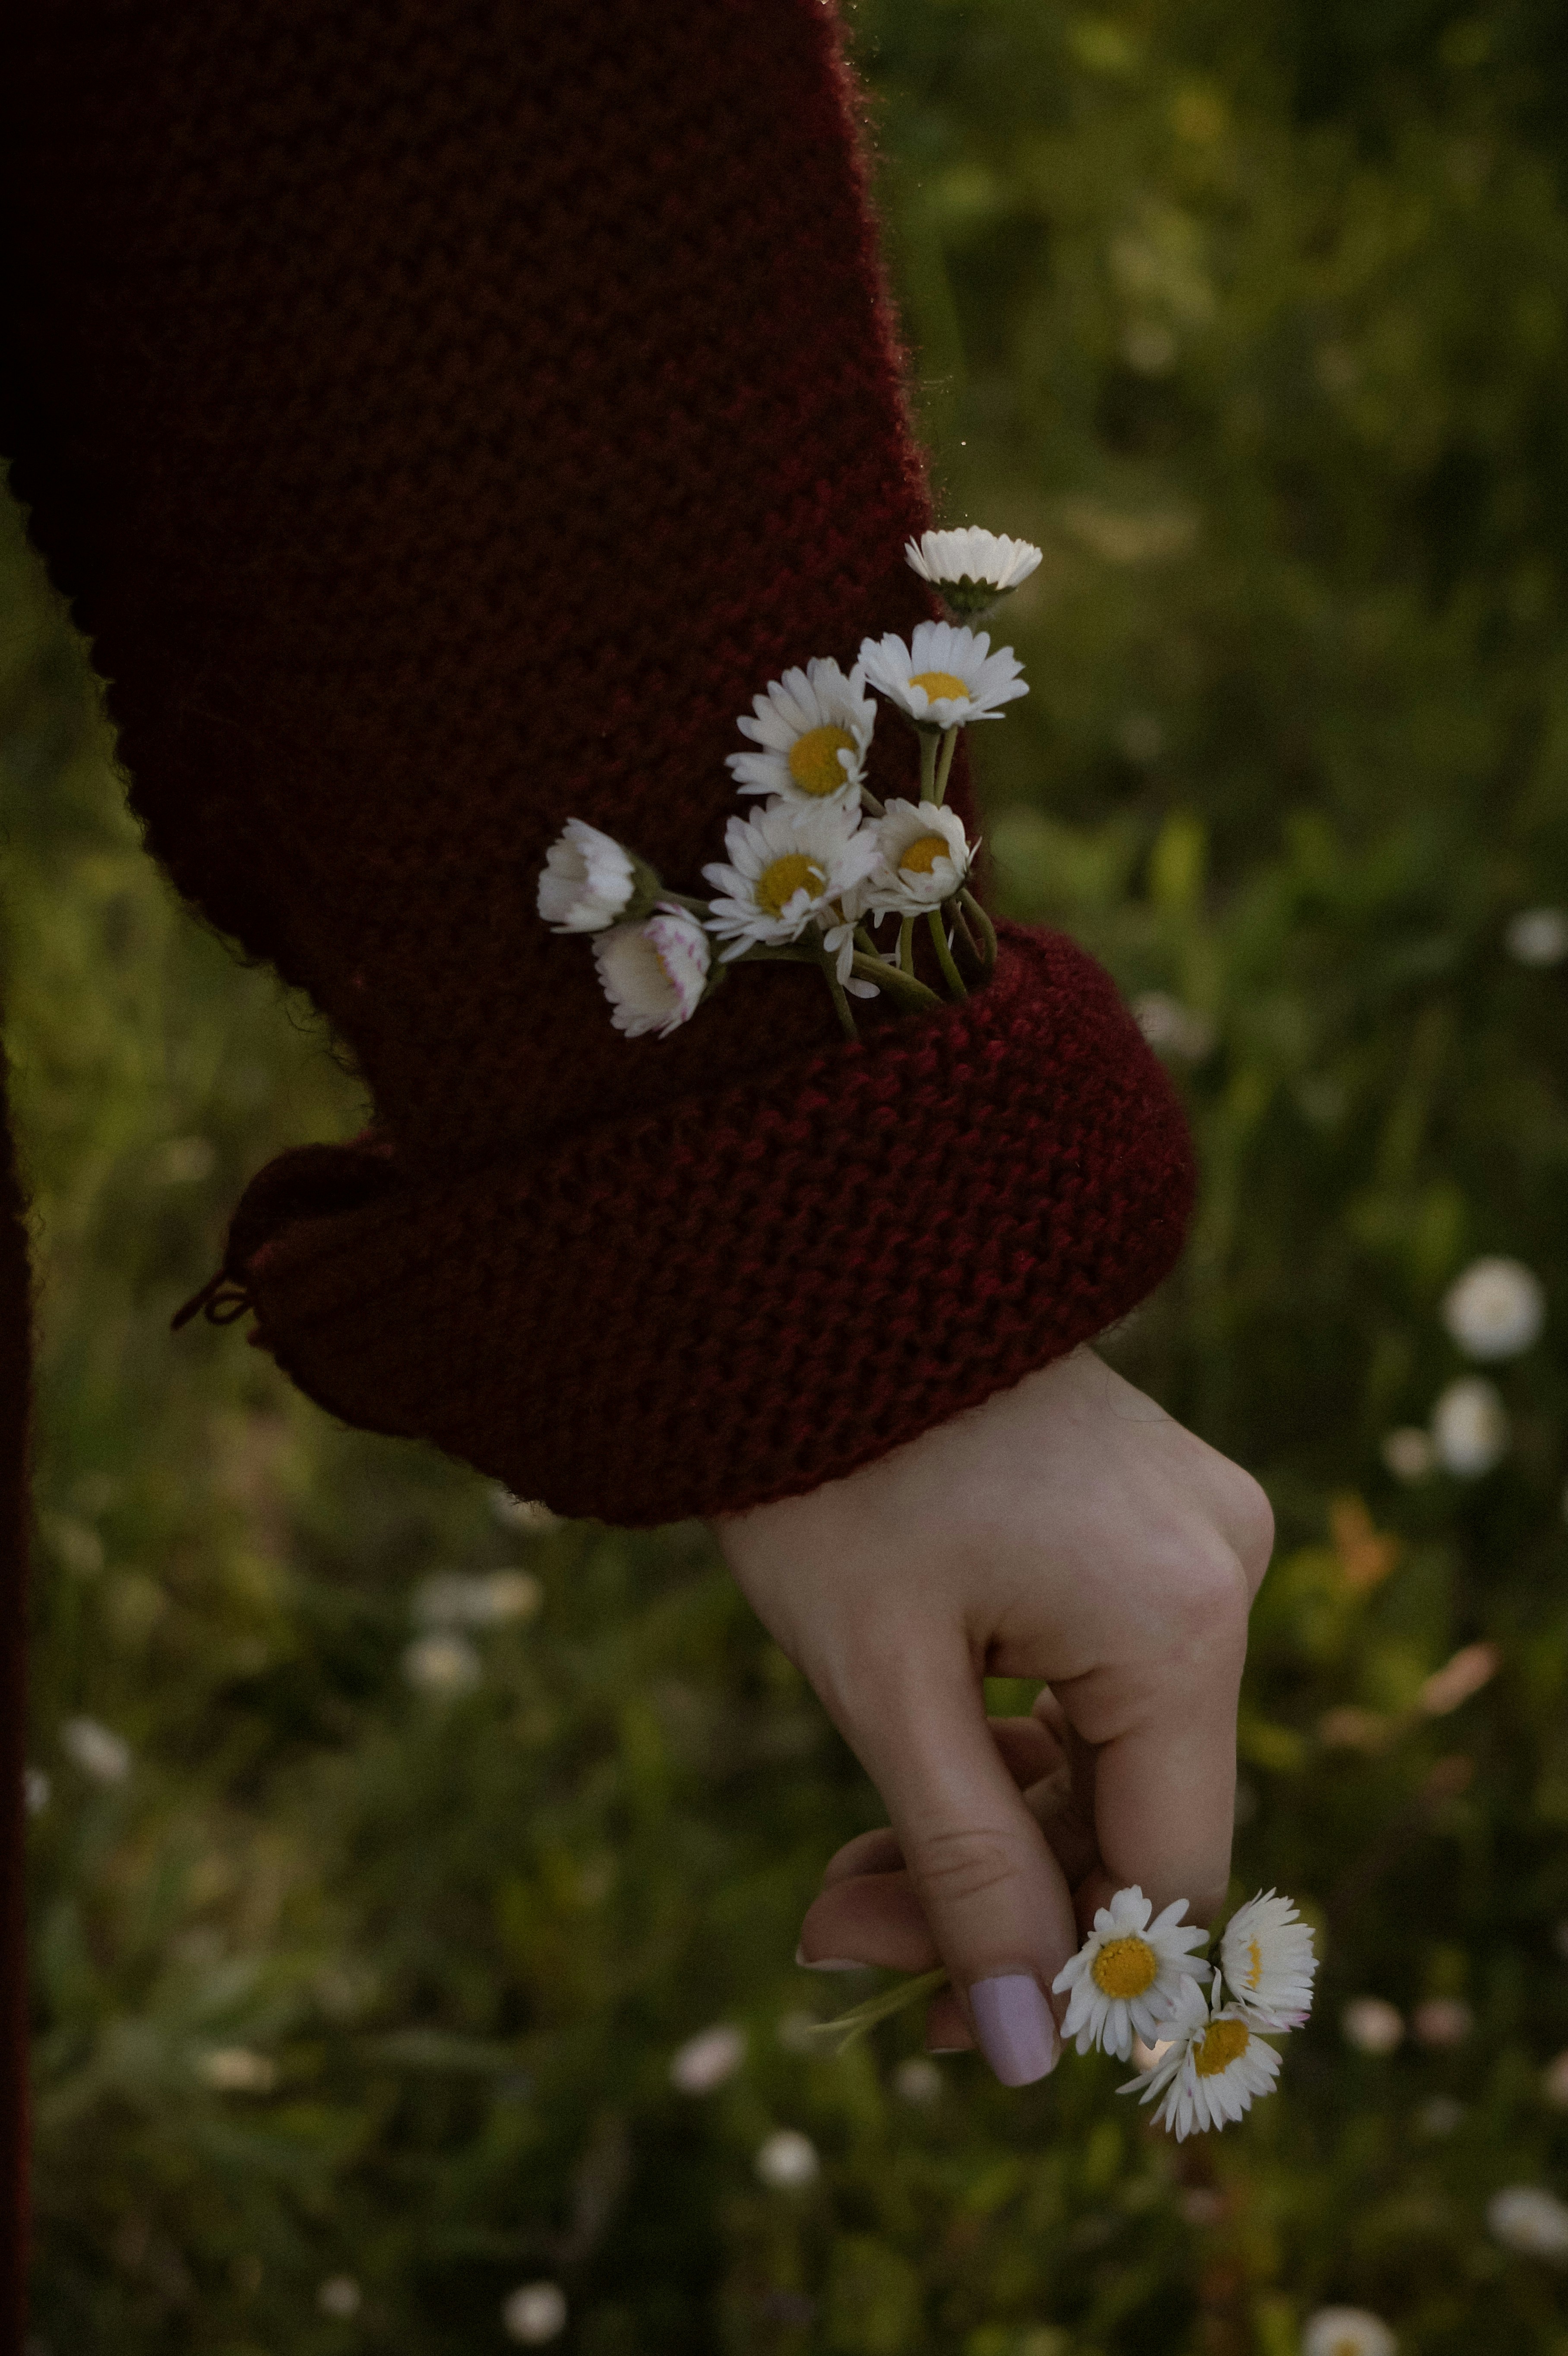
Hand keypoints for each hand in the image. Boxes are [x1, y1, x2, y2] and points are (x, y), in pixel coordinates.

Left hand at [712, 1348, 1272, 2084]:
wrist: (813, 1271)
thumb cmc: (831, 1463)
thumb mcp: (883, 1686)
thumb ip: (965, 1872)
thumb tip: (1028, 2058)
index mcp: (1183, 1619)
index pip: (1163, 1876)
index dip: (1061, 1976)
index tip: (935, 2030)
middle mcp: (1225, 1572)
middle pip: (1129, 1817)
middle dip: (986, 1896)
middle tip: (835, 1936)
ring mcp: (1195, 1535)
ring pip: (1109, 1754)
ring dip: (985, 1826)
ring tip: (842, 1877)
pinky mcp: (1147, 1518)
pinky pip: (1102, 1676)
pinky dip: (1010, 1738)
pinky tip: (917, 1773)